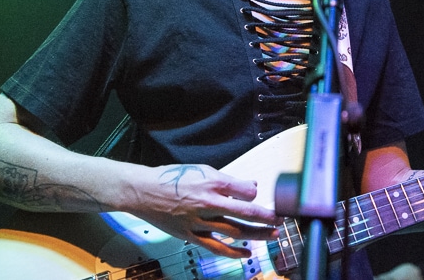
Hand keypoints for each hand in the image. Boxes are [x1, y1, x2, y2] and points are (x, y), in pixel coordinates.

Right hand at [133, 163, 283, 258]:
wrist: (143, 191)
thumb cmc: (171, 178)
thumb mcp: (201, 170)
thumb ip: (227, 180)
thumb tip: (249, 185)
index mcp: (212, 183)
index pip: (245, 190)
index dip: (256, 193)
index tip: (262, 196)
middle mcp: (209, 203)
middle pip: (244, 213)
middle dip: (265, 217)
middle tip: (280, 220)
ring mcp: (200, 221)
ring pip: (234, 231)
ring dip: (255, 234)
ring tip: (271, 235)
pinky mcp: (191, 235)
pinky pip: (215, 246)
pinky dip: (232, 251)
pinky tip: (245, 253)